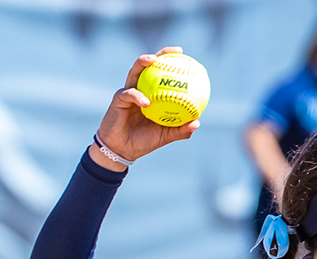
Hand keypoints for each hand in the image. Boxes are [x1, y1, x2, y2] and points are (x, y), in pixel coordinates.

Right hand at [90, 47, 199, 170]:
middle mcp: (141, 88)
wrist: (122, 150)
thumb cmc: (144, 141)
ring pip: (135, 72)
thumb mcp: (165, 136)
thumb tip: (197, 123)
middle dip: (162, 54)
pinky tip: (146, 102)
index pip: (163, 75)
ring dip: (143, 63)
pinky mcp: (118, 98)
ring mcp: (128, 91)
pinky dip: (138, 97)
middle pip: (150, 65)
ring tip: (152, 60)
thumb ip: (180, 130)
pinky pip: (129, 94)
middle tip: (176, 51)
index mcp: (152, 94)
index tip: (187, 57)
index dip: (174, 64)